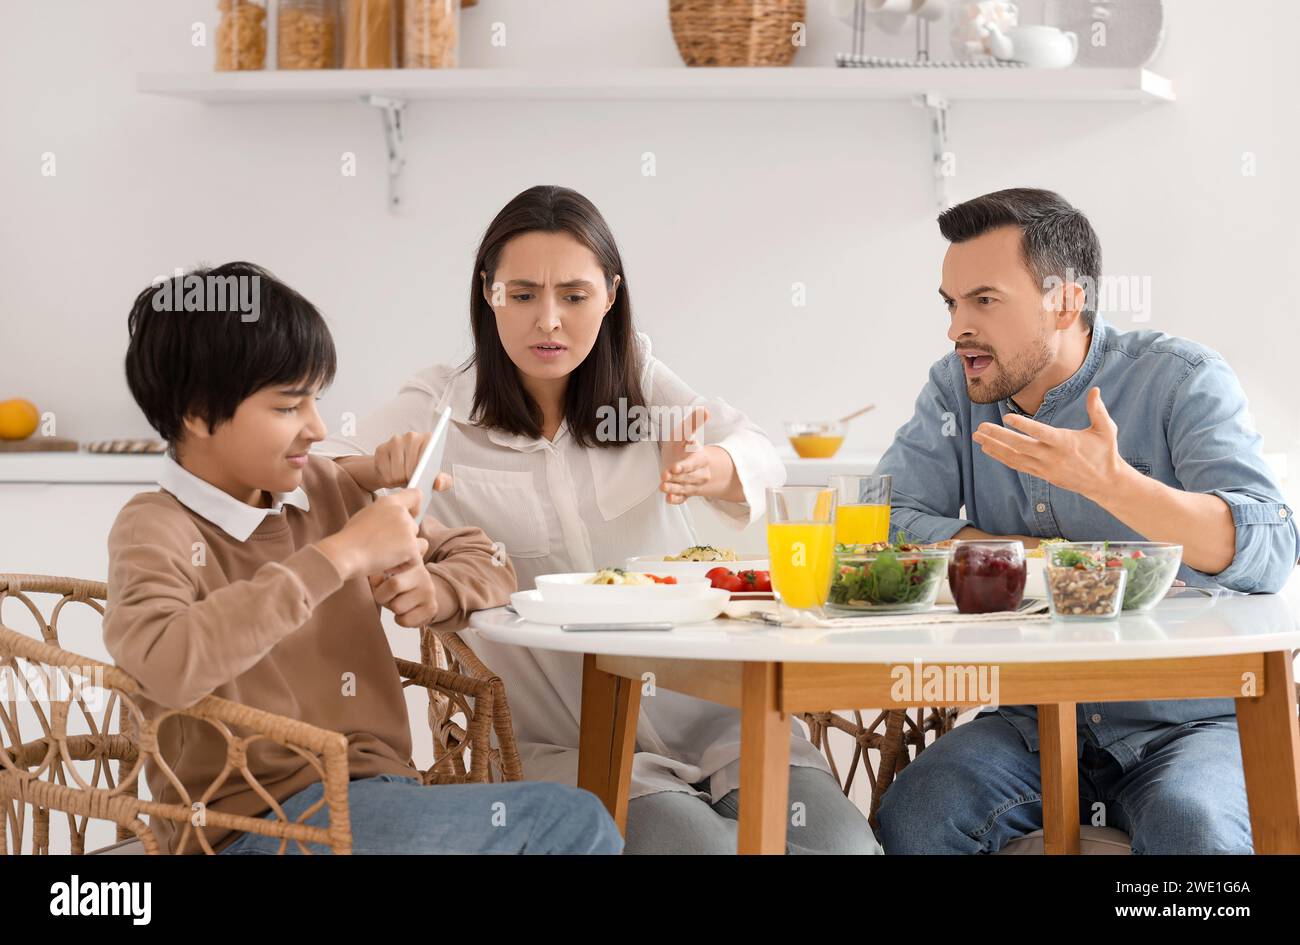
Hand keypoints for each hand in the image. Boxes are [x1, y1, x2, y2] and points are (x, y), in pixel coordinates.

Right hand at [318, 488, 428, 579]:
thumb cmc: (349, 539)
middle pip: (414, 527)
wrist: (344, 553)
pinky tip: (386, 565)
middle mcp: (401, 513)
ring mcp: (408, 529)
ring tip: (385, 557)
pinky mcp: (411, 547)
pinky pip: (415, 560)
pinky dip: (403, 567)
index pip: (415, 495)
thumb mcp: (366, 515)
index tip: (412, 516)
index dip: (415, 508)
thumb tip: (392, 523)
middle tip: (383, 547)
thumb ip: (384, 515)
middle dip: (403, 539)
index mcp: (389, 502)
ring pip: (417, 544)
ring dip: (405, 553)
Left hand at [369, 557, 438, 627]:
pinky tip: (406, 612)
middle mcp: (423, 574)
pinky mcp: (432, 608)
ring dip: (392, 608)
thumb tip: (376, 580)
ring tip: (398, 602)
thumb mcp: (386, 575)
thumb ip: (377, 575)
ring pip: (397, 606)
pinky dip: (400, 619)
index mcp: (410, 561)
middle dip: (383, 596)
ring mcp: (429, 591)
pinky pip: (405, 620)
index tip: (381, 584)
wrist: (422, 597)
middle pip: (394, 585)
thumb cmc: (398, 585)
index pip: (389, 568)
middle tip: (387, 597)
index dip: (379, 582)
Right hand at [373, 432, 452, 493]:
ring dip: (399, 481)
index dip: (422, 471)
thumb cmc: (420, 474)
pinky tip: (392, 477)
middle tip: (411, 481)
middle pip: (410, 466)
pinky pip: (384, 471)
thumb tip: (439, 483)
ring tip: (403, 479)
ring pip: (397, 471)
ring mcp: (395, 440)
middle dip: (410, 479)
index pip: (426, 455)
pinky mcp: (381, 448)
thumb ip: (443, 482)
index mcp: (428, 439)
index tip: (419, 478)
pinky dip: (387, 479)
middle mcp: (412, 436)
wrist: (398, 472)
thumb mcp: (434, 480)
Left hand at [660, 405, 712, 504]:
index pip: (695, 463)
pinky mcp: (685, 492)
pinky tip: (668, 499)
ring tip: (662, 486)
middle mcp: (699, 472)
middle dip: (678, 477)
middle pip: (690, 477)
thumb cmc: (685, 446)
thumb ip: (693, 423)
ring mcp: (691, 483)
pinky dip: (676, 500)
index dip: (685, 466)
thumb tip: (704, 410)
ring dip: (674, 488)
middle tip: (665, 474)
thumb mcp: (686, 433)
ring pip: (685, 488)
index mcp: (700, 458)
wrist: (688, 461)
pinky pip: (683, 498)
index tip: (674, 467)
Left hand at [971, 387, 1126, 502]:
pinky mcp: (1041, 475)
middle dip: (998, 437)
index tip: (1006, 417)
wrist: (1104, 483)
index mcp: (1066, 443)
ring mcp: (1045, 468)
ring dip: (994, 447)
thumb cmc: (1105, 452)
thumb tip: (1095, 390)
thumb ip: (1098, 410)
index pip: (1041, 433)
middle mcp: (1052, 457)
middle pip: (1020, 446)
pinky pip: (1017, 466)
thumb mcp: (1106, 430)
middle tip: (980, 427)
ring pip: (1014, 458)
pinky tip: (989, 450)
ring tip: (977, 438)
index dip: (1023, 426)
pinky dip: (1002, 458)